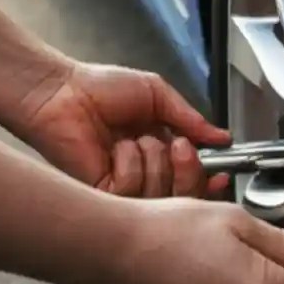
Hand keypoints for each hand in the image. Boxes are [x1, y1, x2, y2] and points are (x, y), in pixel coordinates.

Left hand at [22, 62, 231, 197]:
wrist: (62, 91)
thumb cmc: (99, 88)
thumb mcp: (158, 95)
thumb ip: (191, 119)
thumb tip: (221, 138)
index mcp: (160, 151)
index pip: (193, 178)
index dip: (209, 179)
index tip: (221, 172)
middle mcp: (144, 173)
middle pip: (184, 195)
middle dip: (189, 170)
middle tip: (178, 145)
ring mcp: (124, 187)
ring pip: (161, 194)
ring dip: (153, 159)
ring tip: (134, 139)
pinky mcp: (103, 194)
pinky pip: (133, 190)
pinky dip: (129, 163)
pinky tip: (114, 148)